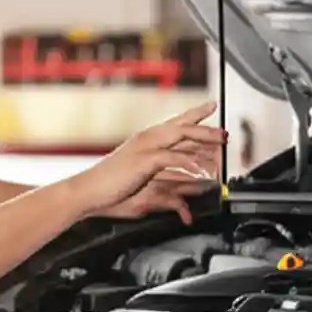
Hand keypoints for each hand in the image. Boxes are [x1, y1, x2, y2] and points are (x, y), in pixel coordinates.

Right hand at [64, 101, 225, 221]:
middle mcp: (146, 139)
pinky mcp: (144, 160)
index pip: (174, 124)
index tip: (210, 107)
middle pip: (183, 126)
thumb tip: (184, 205)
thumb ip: (166, 196)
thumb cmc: (109, 192)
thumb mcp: (143, 192)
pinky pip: (173, 157)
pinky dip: (190, 161)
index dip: (194, 114)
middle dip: (206, 128)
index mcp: (145, 142)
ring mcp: (145, 147)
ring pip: (181, 135)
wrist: (86, 192)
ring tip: (220, 143)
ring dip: (203, 138)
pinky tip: (202, 168)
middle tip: (224, 131)